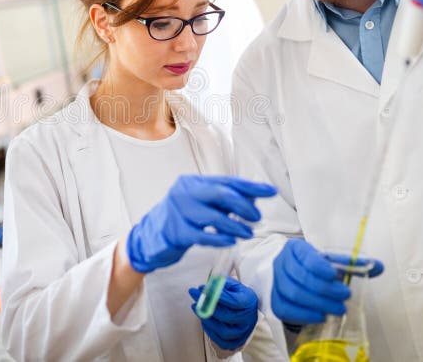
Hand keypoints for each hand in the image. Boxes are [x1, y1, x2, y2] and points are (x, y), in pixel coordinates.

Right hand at [126, 175, 276, 272]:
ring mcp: (178, 212)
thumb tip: (255, 196)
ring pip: (213, 216)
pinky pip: (202, 235)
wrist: (152, 237)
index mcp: (193, 182)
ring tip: (248, 232)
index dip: (250, 187)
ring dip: (235, 225)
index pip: (226, 181)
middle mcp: (184, 192)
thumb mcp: (202, 205)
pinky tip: (231, 241)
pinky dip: (220, 238)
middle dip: (244, 205)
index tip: (270, 192)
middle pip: (220, 194)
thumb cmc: (183, 219)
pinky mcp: (176, 232)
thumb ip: (225, 200)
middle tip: (257, 217)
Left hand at [189, 277, 258, 350]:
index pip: (233, 301)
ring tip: (196, 307)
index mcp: (249, 301)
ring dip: (206, 319)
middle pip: (226, 316)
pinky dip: (209, 331)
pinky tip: (203, 319)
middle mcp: (249, 319)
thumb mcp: (231, 284)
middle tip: (195, 295)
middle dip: (207, 306)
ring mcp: (244, 332)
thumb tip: (205, 288)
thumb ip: (220, 284)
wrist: (245, 309)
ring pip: (222, 331)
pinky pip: (221, 341)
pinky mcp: (237, 342)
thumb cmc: (236, 294)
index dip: (216, 295)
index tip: (201, 287)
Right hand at [271, 240, 383, 324]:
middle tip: (345, 296)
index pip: (306, 256)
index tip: (336, 275)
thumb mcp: (328, 260)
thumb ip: (351, 263)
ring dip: (318, 304)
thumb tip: (378, 266)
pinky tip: (320, 316)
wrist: (287, 270)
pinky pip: (284, 309)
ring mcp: (275, 281)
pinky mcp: (273, 299)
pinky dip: (304, 315)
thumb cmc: (311, 265)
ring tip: (338, 309)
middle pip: (301, 278)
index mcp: (296, 248)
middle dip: (325, 290)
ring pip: (293, 294)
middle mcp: (282, 262)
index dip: (320, 267)